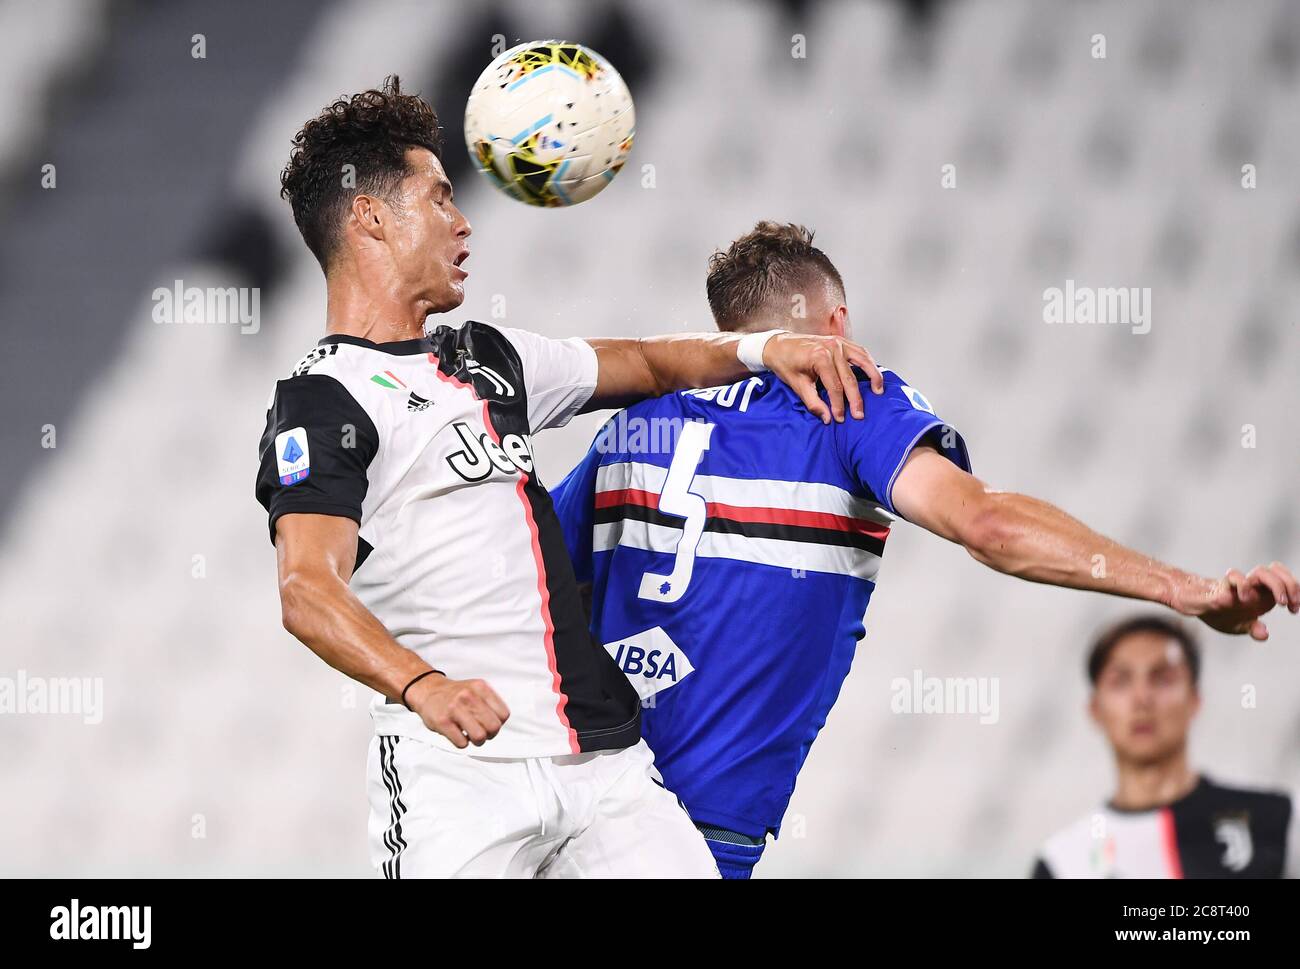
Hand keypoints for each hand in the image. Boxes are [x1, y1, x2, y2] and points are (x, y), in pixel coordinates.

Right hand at [406, 673, 509, 747]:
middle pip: (493, 727)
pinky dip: (461, 742)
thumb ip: (490, 702)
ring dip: (477, 741)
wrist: (428, 691)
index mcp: (481, 688)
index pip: (504, 714)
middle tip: (481, 732)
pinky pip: (462, 743)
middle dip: (489, 734)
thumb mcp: (476, 689)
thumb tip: (500, 722)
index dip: (498, 723)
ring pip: (479, 737)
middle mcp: (469, 696)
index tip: (489, 723)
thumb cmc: (455, 694)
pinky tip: (457, 734)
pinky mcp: (443, 722)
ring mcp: (455, 709)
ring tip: (470, 735)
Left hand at [763, 332, 883, 423]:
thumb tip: (826, 418)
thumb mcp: (797, 385)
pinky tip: (873, 374)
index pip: (835, 387)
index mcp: (820, 357)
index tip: (840, 418)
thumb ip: (813, 402)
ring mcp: (838, 342)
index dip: (838, 405)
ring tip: (878, 391)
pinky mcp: (841, 341)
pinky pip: (860, 352)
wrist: (779, 344)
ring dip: (873, 376)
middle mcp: (832, 348)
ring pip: (862, 361)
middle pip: (850, 377)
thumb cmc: (786, 362)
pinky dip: (869, 362)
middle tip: (859, 414)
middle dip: (855, 399)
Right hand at [1173, 563, 1298, 640]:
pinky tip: (1246, 600)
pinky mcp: (1222, 587)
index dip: (1294, 589)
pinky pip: (1234, 578)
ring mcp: (1238, 584)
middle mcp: (1252, 585)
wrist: (1193, 605)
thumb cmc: (1219, 613)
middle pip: (1277, 571)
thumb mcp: (1240, 625)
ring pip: (1262, 572)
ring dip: (1275, 585)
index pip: (1284, 580)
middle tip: (1287, 605)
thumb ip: (1253, 628)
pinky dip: (1244, 586)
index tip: (1294, 608)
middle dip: (1288, 586)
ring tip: (1278, 603)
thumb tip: (1264, 634)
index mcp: (1261, 593)